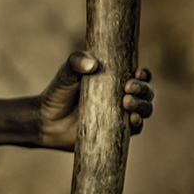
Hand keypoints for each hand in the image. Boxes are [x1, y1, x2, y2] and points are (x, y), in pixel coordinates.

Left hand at [37, 51, 152, 150]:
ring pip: (145, 110)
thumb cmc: (59, 93)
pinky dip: (138, 124)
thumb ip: (75, 61)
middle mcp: (122, 96)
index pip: (139, 76)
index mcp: (115, 80)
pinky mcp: (117, 132)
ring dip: (142, 105)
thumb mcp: (66, 73)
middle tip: (128, 87)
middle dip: (143, 89)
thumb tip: (93, 64)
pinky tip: (132, 119)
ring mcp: (121, 115)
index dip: (144, 75)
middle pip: (146, 92)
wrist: (47, 120)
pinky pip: (135, 129)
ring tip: (127, 102)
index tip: (137, 73)